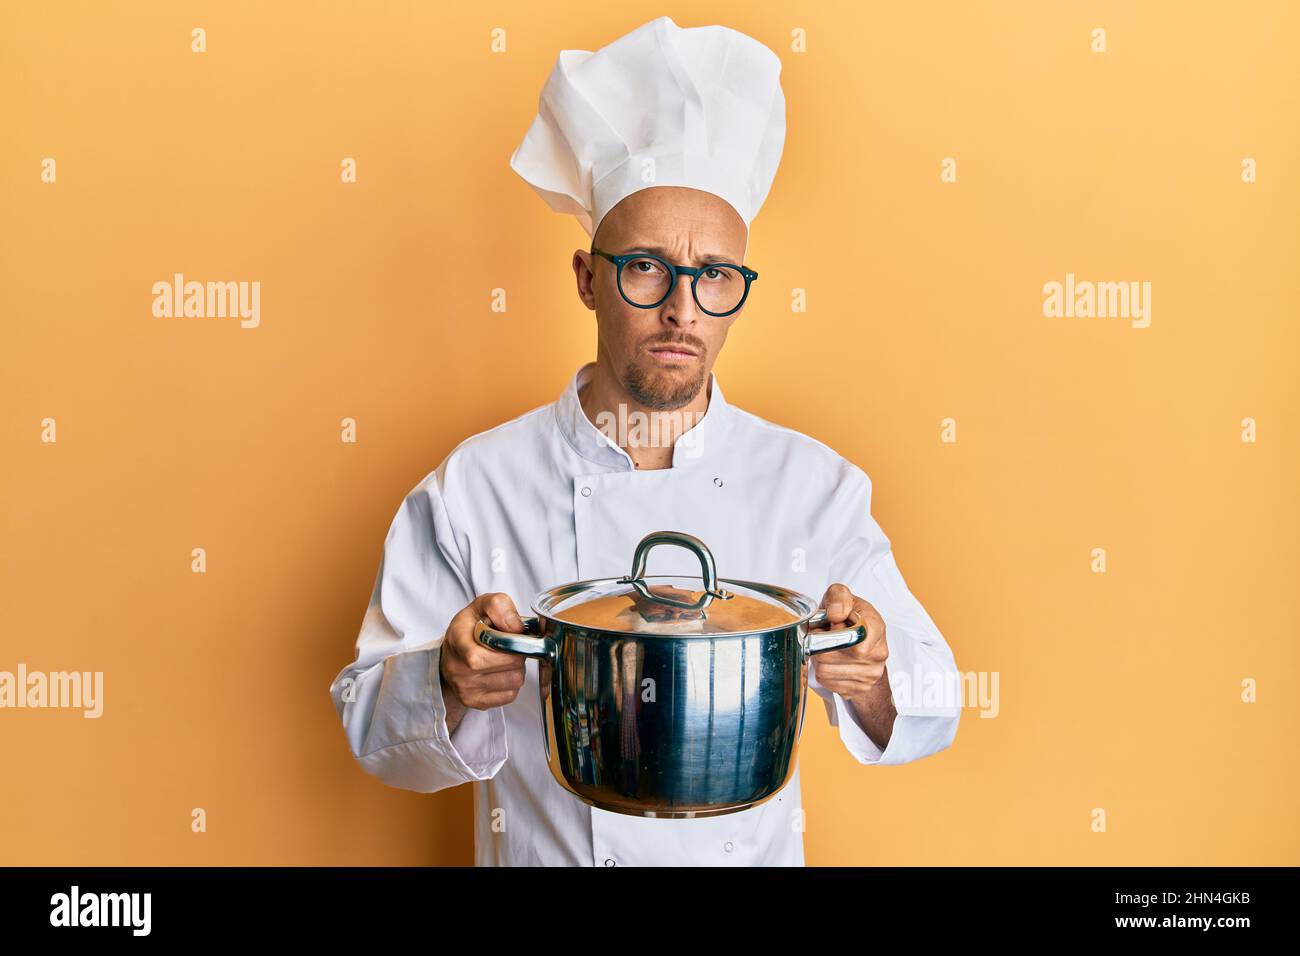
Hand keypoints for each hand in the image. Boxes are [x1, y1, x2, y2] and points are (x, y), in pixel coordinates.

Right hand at [439, 593, 527, 730]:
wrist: (451, 655)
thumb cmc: (469, 629)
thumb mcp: (481, 606)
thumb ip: (499, 605)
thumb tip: (516, 628)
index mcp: (457, 640)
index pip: (481, 654)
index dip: (507, 644)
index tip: (510, 635)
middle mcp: (458, 668)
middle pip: (510, 665)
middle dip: (518, 653)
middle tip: (512, 647)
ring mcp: (466, 688)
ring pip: (515, 680)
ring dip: (517, 669)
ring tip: (506, 659)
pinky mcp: (476, 702)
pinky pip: (510, 695)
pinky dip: (512, 684)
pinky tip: (502, 673)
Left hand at [811, 583, 888, 700]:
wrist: (860, 642)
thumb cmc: (848, 617)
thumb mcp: (842, 596)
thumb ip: (838, 597)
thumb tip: (835, 614)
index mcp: (876, 627)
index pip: (855, 637)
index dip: (835, 632)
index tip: (832, 624)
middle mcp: (877, 653)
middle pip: (831, 655)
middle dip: (820, 644)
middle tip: (823, 635)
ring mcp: (870, 674)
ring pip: (825, 670)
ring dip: (819, 658)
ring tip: (827, 647)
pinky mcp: (859, 688)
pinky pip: (827, 681)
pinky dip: (823, 670)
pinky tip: (831, 660)